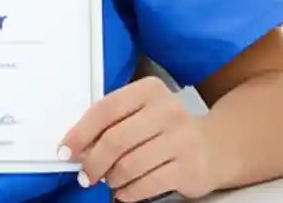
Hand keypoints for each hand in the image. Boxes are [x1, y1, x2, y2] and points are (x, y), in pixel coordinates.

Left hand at [59, 76, 219, 200]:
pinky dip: (128, 192)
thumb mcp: (141, 113)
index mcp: (149, 90)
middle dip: (93, 161)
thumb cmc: (166, 128)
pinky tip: (125, 191)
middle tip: (85, 174)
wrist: (216, 145)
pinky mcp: (190, 168)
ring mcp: (182, 140)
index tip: (66, 150)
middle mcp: (168, 111)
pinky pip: (146, 185)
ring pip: (129, 166)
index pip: (106, 109)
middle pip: (115, 140)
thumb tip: (77, 147)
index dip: (80, 133)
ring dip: (111, 178)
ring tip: (109, 180)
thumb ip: (112, 123)